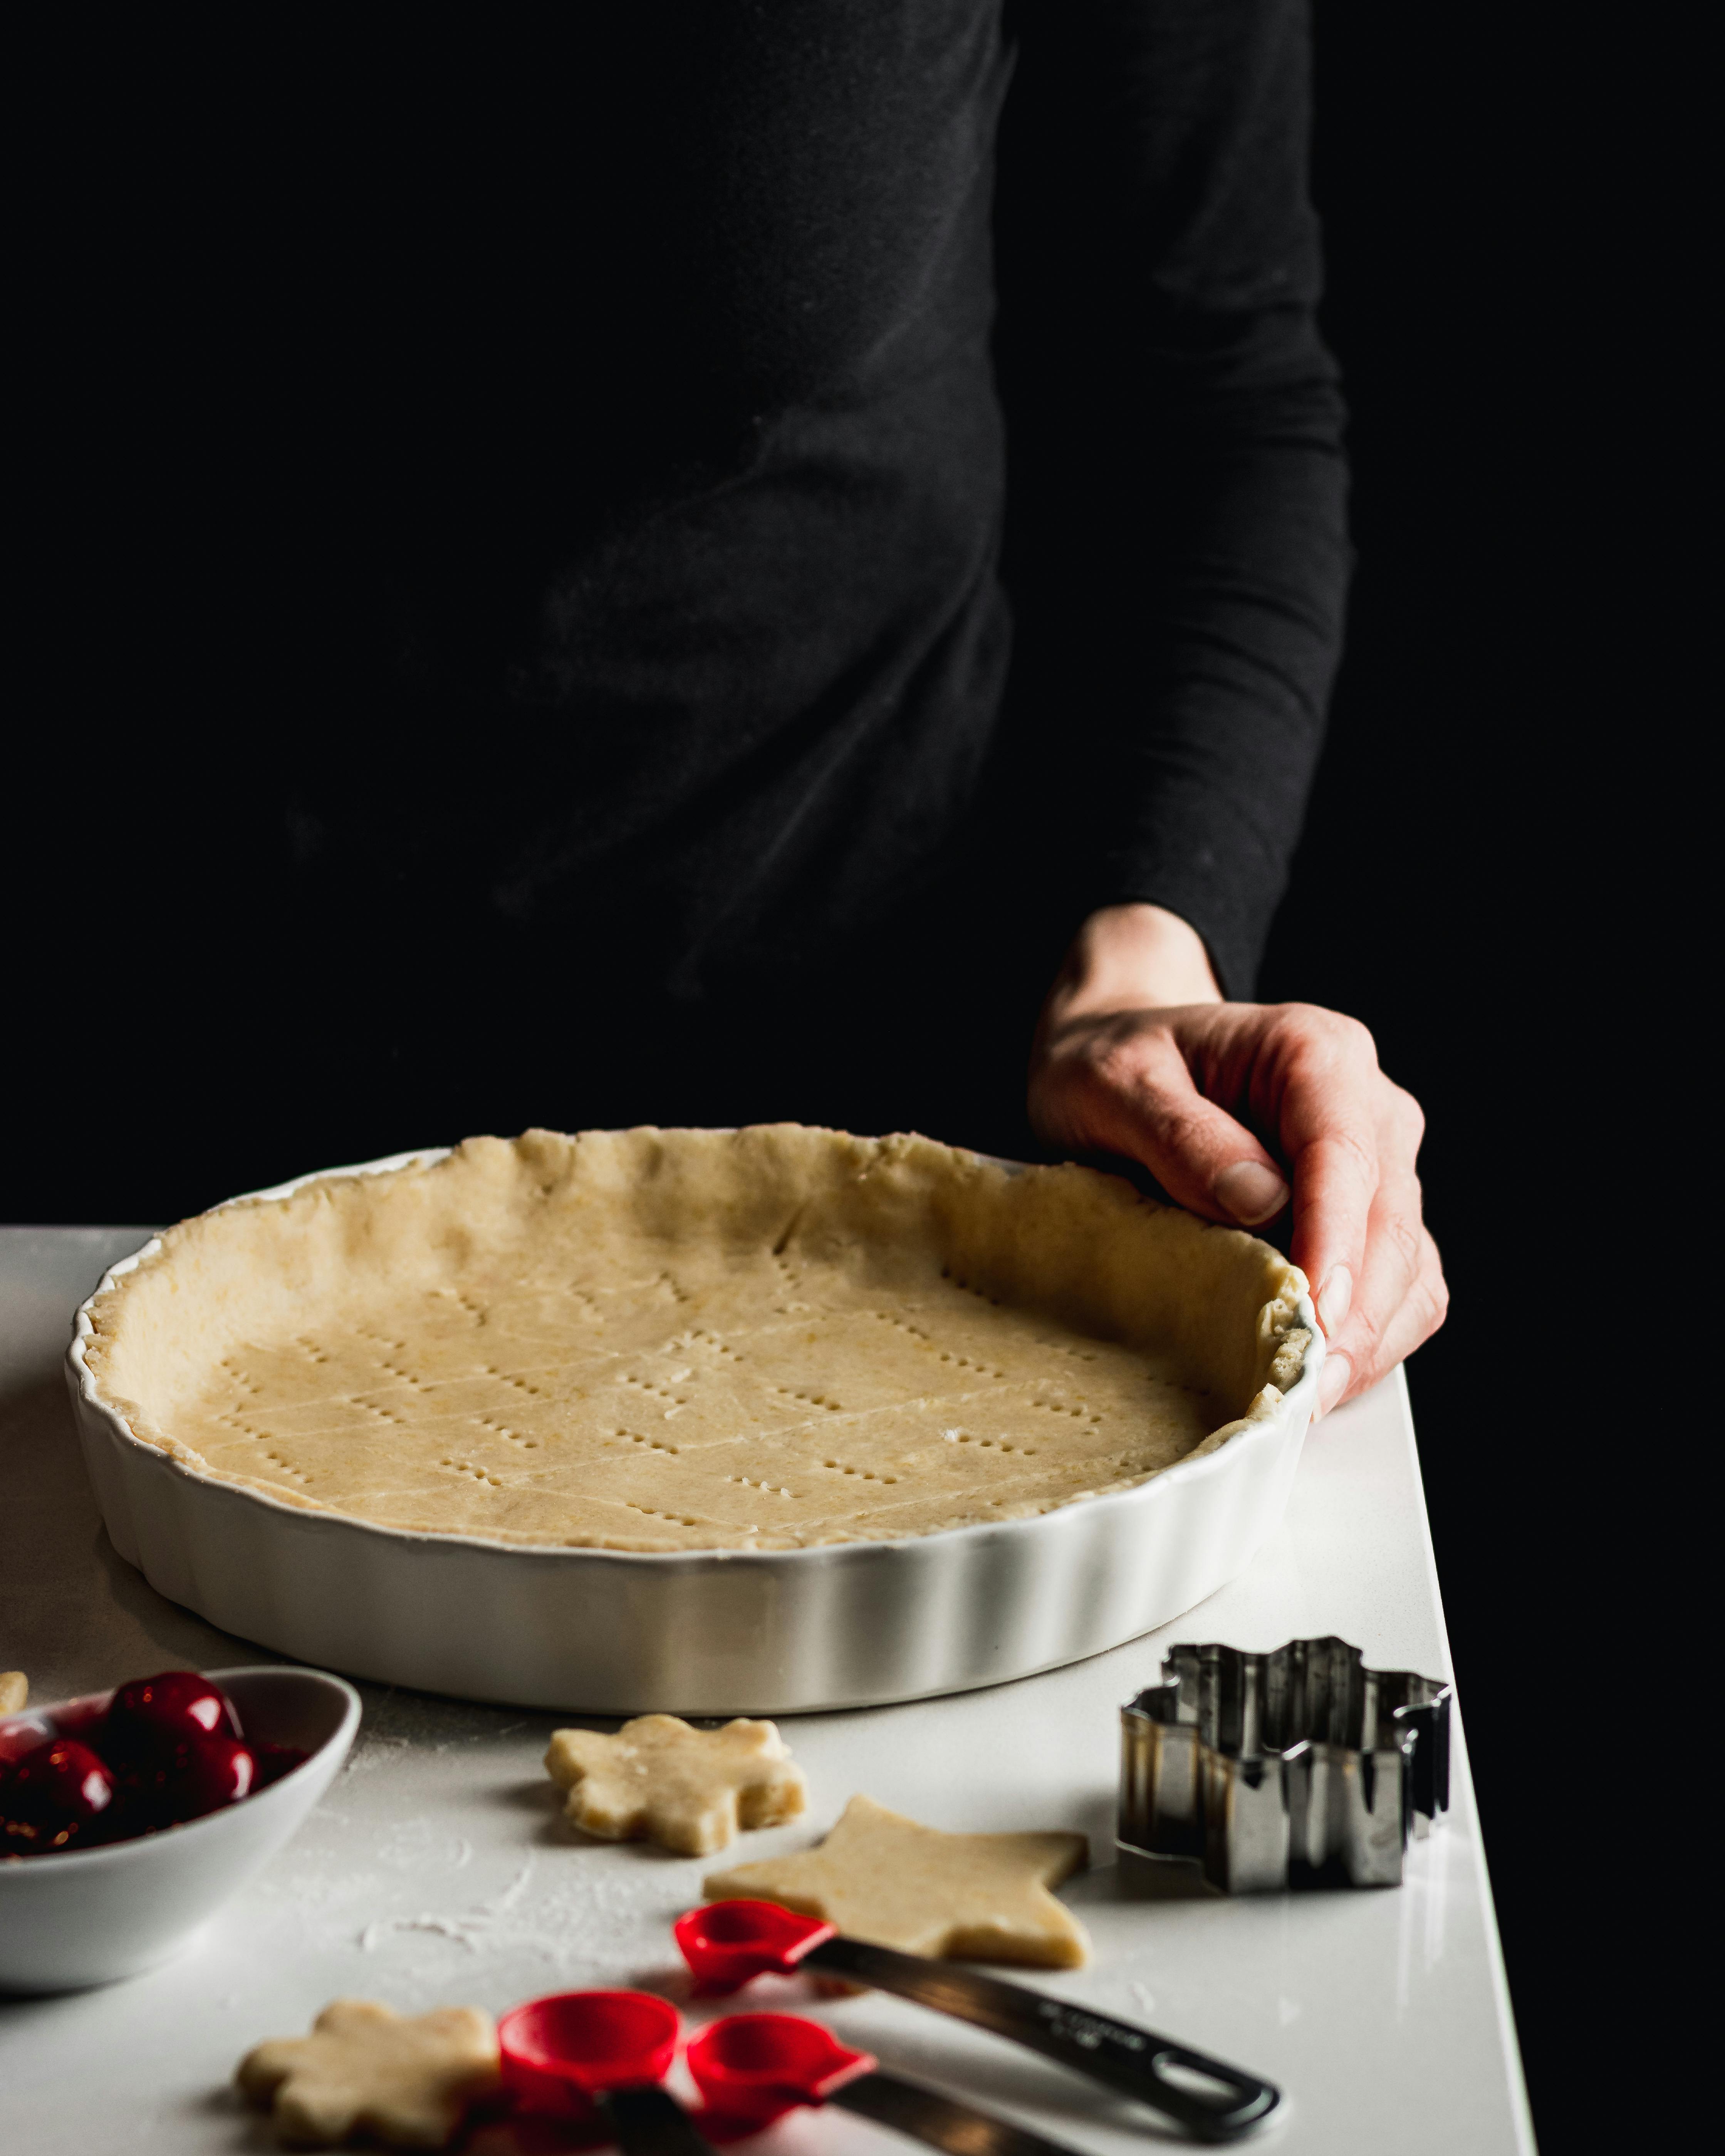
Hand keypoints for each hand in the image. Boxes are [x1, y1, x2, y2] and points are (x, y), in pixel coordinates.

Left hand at [1026, 904, 1446, 1413]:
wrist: (1114, 1064)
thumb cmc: (1111, 1064)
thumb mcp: (1114, 1083)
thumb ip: (1183, 1136)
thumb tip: (1260, 1203)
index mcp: (1315, 1055)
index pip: (1346, 1156)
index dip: (1337, 1242)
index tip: (1313, 1311)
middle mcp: (1367, 1108)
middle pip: (1391, 1225)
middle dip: (1354, 1318)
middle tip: (1298, 1390)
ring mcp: (1377, 1167)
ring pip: (1410, 1270)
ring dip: (1365, 1342)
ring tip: (1302, 1399)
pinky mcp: (1365, 1219)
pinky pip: (1396, 1292)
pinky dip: (1365, 1342)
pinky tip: (1312, 1376)